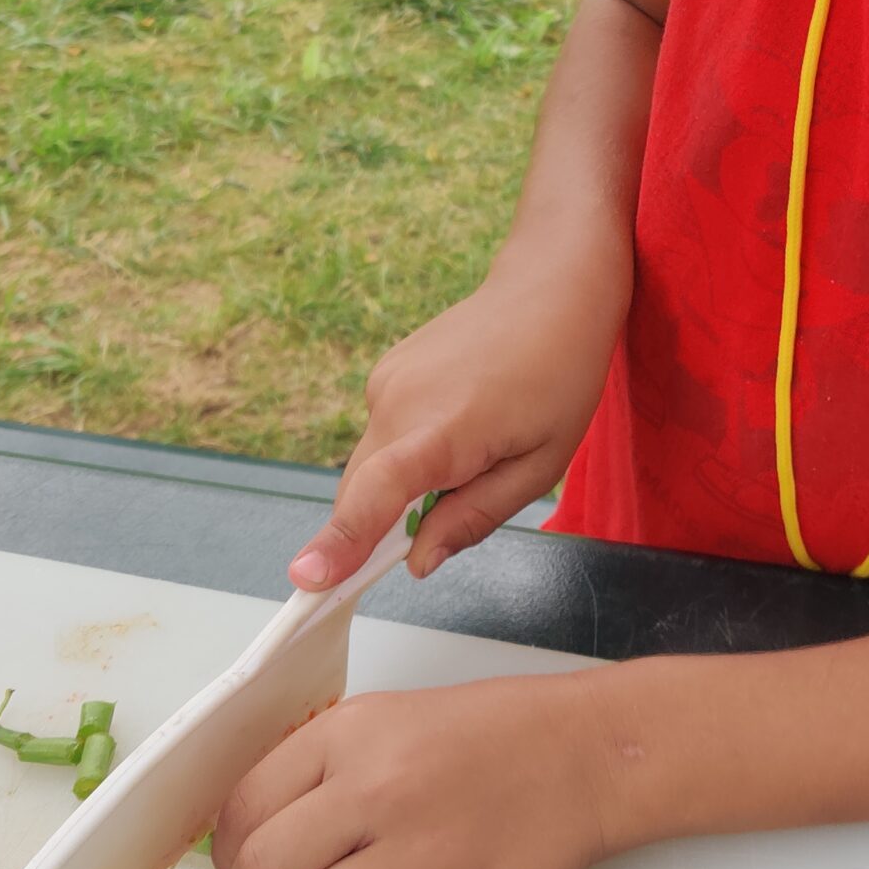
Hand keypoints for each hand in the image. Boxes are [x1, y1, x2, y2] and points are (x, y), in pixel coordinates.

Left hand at [211, 671, 618, 868]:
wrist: (584, 756)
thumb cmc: (481, 736)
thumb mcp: (385, 720)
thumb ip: (313, 770)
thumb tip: (244, 841)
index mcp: (349, 736)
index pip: (240, 814)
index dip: (230, 852)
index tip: (247, 862)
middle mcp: (376, 793)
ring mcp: (419, 859)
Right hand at [290, 251, 623, 590]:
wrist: (550, 290)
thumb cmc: (559, 376)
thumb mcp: (539, 466)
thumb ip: (474, 518)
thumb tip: (418, 561)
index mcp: (443, 428)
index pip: (375, 493)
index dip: (340, 541)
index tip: (308, 577)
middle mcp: (399, 401)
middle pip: (360, 492)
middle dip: (379, 528)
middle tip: (439, 528)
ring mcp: (385, 382)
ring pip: (370, 465)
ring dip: (401, 485)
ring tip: (474, 453)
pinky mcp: (385, 373)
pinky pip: (382, 435)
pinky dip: (406, 450)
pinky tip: (459, 425)